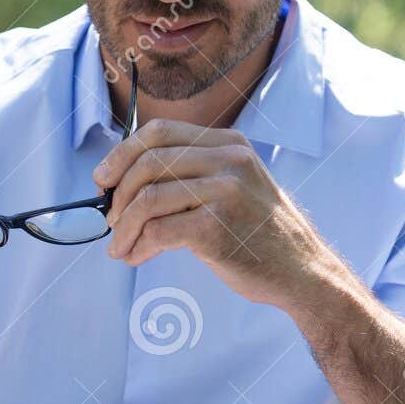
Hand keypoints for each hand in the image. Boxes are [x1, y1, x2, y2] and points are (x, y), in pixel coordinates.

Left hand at [94, 120, 334, 308]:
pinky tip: (137, 257)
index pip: (160, 131)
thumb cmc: (258, 234)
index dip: (122, 153)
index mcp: (229, 144)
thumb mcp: (234, 186)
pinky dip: (139, 246)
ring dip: (124, 226)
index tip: (103, 179)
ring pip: (148, 197)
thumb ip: (191, 175)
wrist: (302, 272)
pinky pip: (158, 230)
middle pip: (148, 162)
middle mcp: (229, 160)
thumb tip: (123, 181)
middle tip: (110, 220)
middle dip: (118, 194)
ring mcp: (226, 191)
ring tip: (120, 246)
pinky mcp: (217, 227)